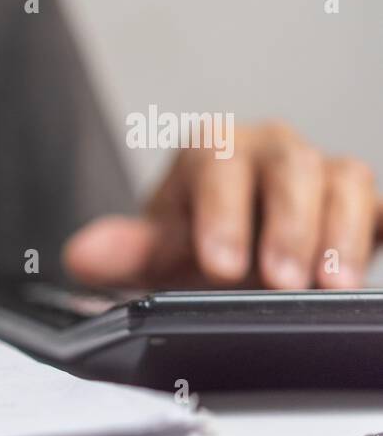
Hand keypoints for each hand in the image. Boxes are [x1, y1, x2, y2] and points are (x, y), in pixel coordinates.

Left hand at [64, 122, 378, 289]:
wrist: (233, 256)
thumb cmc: (195, 244)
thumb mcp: (156, 252)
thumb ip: (124, 253)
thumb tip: (81, 256)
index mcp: (213, 149)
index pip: (219, 169)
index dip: (222, 217)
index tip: (219, 266)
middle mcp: (271, 150)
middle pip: (290, 170)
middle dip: (288, 227)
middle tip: (280, 281)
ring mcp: (320, 173)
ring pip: (344, 182)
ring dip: (340, 235)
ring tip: (330, 285)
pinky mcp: (359, 203)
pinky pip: (380, 206)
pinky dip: (378, 228)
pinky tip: (366, 271)